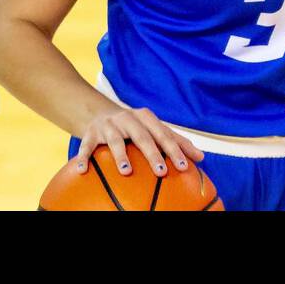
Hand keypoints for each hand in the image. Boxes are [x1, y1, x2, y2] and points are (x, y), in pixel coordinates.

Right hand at [73, 105, 205, 176]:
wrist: (98, 112)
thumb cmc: (134, 126)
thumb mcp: (153, 129)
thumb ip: (176, 142)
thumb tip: (202, 158)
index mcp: (147, 118)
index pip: (164, 134)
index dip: (175, 150)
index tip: (184, 167)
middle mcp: (128, 119)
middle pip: (143, 137)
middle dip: (153, 154)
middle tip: (162, 172)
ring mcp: (109, 126)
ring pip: (115, 141)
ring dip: (121, 155)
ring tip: (127, 171)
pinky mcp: (90, 133)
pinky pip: (86, 146)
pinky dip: (83, 157)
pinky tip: (82, 171)